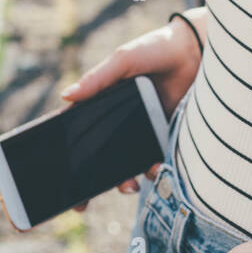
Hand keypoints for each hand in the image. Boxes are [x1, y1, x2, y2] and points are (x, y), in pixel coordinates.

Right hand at [59, 13, 203, 208]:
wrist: (197, 51)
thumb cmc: (155, 48)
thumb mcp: (123, 60)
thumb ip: (97, 79)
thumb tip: (66, 96)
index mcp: (102, 102)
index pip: (78, 133)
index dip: (66, 156)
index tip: (54, 179)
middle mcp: (119, 120)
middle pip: (99, 157)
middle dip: (89, 182)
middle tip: (81, 204)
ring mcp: (141, 130)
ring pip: (126, 164)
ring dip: (123, 180)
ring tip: (128, 186)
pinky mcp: (164, 135)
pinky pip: (153, 159)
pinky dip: (151, 169)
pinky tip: (153, 169)